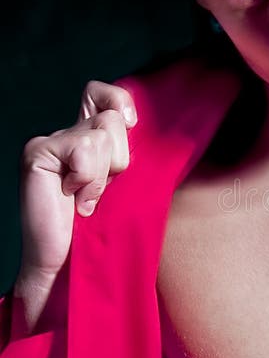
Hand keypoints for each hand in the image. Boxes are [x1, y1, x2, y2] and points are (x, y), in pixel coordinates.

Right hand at [18, 80, 137, 279]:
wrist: (69, 262)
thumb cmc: (99, 229)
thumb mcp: (124, 187)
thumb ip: (127, 155)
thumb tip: (141, 128)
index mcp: (88, 139)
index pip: (104, 95)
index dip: (120, 102)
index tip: (132, 125)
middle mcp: (67, 134)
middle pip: (112, 118)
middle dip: (119, 158)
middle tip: (104, 189)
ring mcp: (50, 142)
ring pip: (100, 135)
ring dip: (103, 175)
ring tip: (87, 199)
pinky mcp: (38, 153)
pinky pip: (83, 151)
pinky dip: (87, 179)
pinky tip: (75, 200)